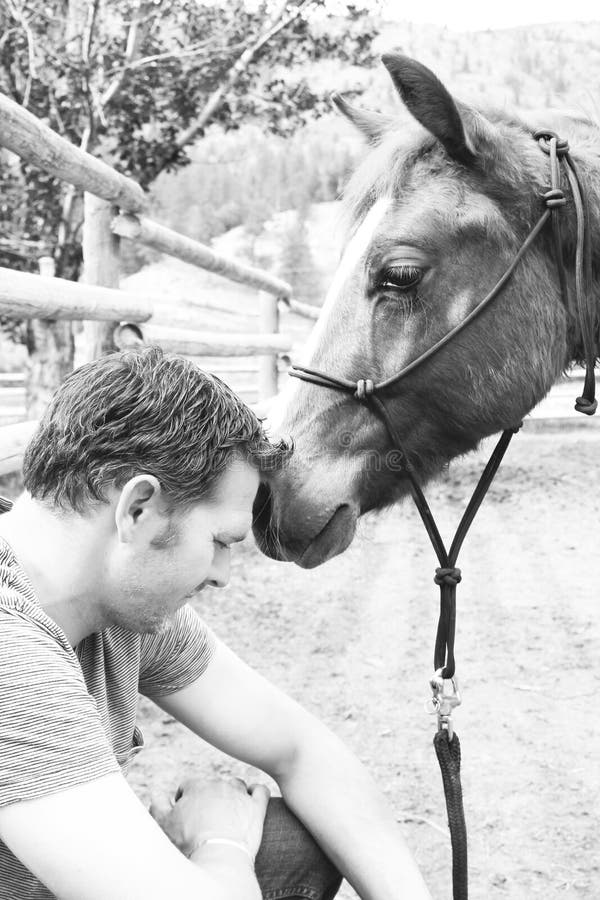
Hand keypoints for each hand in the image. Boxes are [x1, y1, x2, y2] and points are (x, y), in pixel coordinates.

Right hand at [150, 777, 269, 859]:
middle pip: (213, 785)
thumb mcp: (164, 824)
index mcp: (197, 786)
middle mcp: (220, 785)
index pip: (189, 786)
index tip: (185, 814)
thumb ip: (158, 804)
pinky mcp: (257, 807)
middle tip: (205, 819)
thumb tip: (157, 794)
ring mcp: (241, 795)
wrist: (217, 858)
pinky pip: (261, 790)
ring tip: (228, 812)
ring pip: (237, 785)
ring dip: (233, 794)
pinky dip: (257, 793)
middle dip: (208, 799)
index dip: (185, 800)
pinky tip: (252, 801)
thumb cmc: (188, 843)